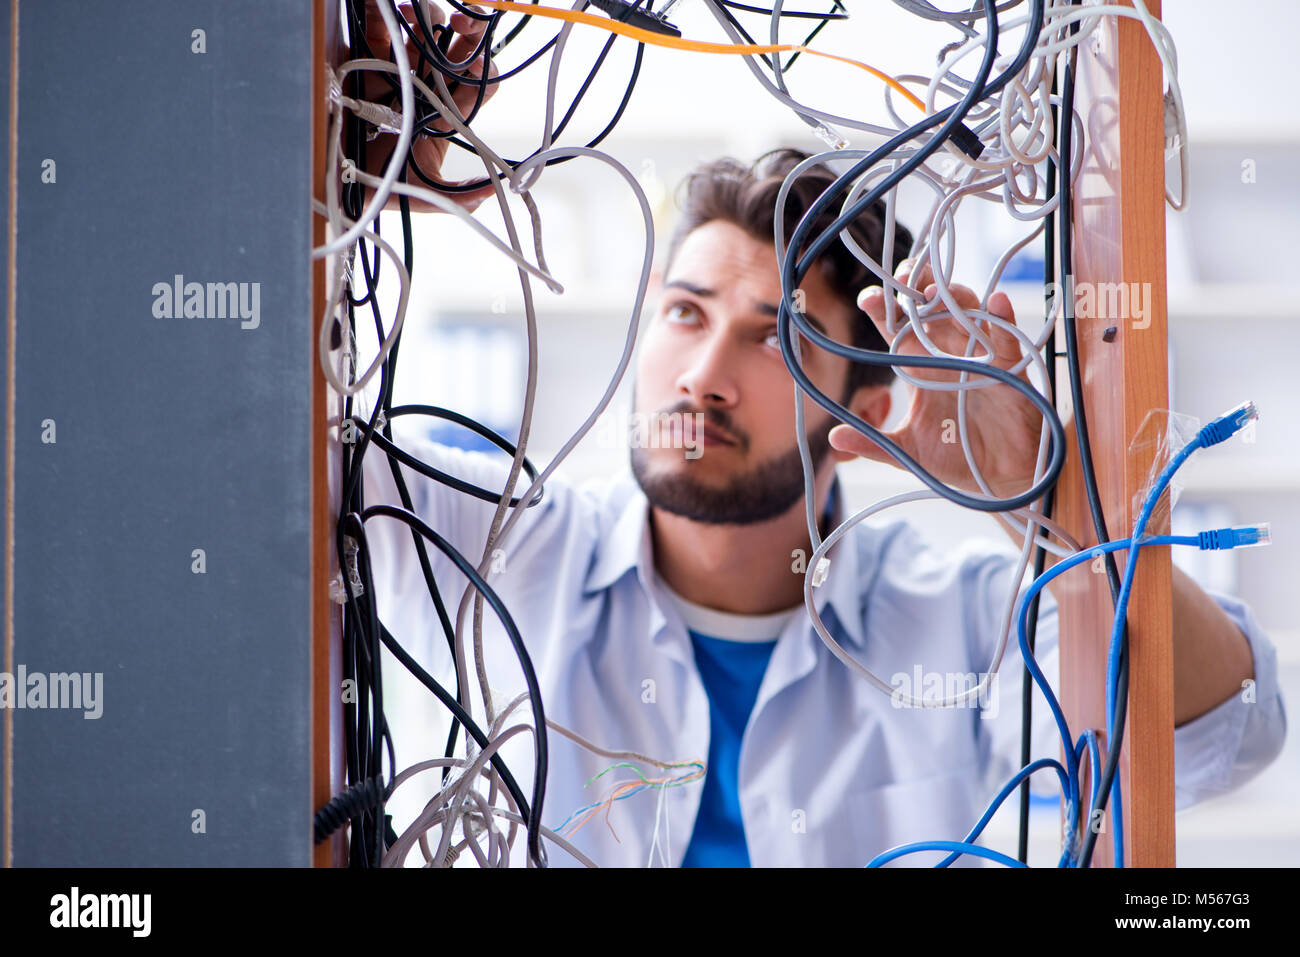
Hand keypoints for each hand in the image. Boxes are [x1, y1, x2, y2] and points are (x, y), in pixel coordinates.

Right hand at [358, 0, 499, 212]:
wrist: (330, 179)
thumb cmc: (379, 187)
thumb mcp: (420, 195)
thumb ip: (454, 196)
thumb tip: (489, 194)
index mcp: (445, 114)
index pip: (479, 85)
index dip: (484, 69)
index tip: (476, 62)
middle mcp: (426, 88)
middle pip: (457, 51)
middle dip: (467, 30)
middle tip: (462, 21)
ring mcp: (397, 70)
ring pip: (422, 32)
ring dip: (427, 16)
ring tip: (415, 15)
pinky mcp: (365, 58)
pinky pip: (377, 27)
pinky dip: (380, 11)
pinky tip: (382, 8)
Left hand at [828, 258, 1045, 498]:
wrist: (1000, 478)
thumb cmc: (955, 458)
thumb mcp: (907, 452)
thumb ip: (873, 443)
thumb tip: (833, 437)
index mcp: (920, 366)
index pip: (898, 329)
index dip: (885, 310)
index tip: (869, 299)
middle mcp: (948, 353)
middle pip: (931, 308)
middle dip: (917, 288)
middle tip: (903, 277)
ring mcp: (980, 356)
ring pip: (967, 313)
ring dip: (953, 297)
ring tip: (936, 290)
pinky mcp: (1012, 369)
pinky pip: (1008, 337)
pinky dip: (1003, 319)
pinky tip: (997, 302)